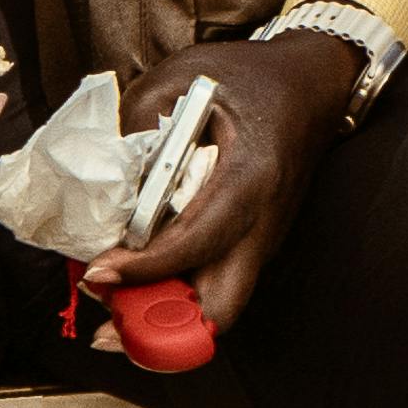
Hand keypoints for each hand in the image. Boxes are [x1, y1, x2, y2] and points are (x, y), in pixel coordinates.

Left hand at [77, 36, 350, 336]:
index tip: (97, 272)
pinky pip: (215, 284)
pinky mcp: (253, 243)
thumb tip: (95, 176)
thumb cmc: (247, 76)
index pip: (197, 244)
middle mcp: (264, 224)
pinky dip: (176, 296)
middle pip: (220, 309)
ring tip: (110, 312)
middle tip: (107, 331)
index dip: (144, 269)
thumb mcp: (180, 77)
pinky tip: (136, 287)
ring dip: (164, 319)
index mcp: (251, 180)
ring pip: (216, 306)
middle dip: (162, 331)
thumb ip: (135, 122)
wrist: (312, 83)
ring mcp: (263, 240)